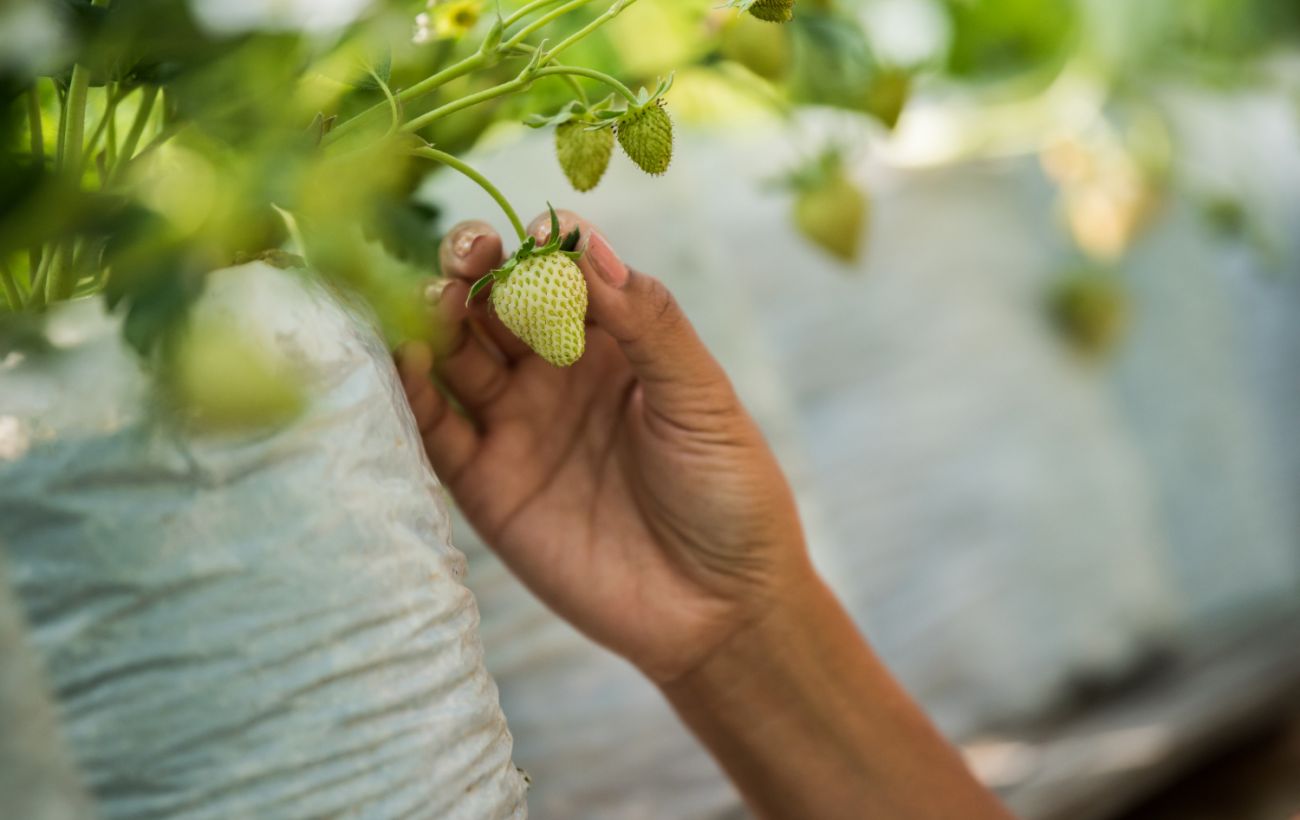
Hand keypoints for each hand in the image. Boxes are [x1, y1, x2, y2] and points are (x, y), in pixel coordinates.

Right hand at [396, 210, 813, 683]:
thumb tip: (589, 242)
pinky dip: (414, 391)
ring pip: (457, 354)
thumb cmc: (729, 494)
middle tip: (469, 254)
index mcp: (614, 343)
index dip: (542, 248)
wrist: (719, 610)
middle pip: (496, 304)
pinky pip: (436, 429)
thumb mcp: (700, 399)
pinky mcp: (487, 484)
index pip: (561, 274)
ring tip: (438, 297)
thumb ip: (647, 323)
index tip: (537, 234)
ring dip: (439, 317)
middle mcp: (555, 375)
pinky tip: (411, 358)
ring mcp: (517, 426)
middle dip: (477, 268)